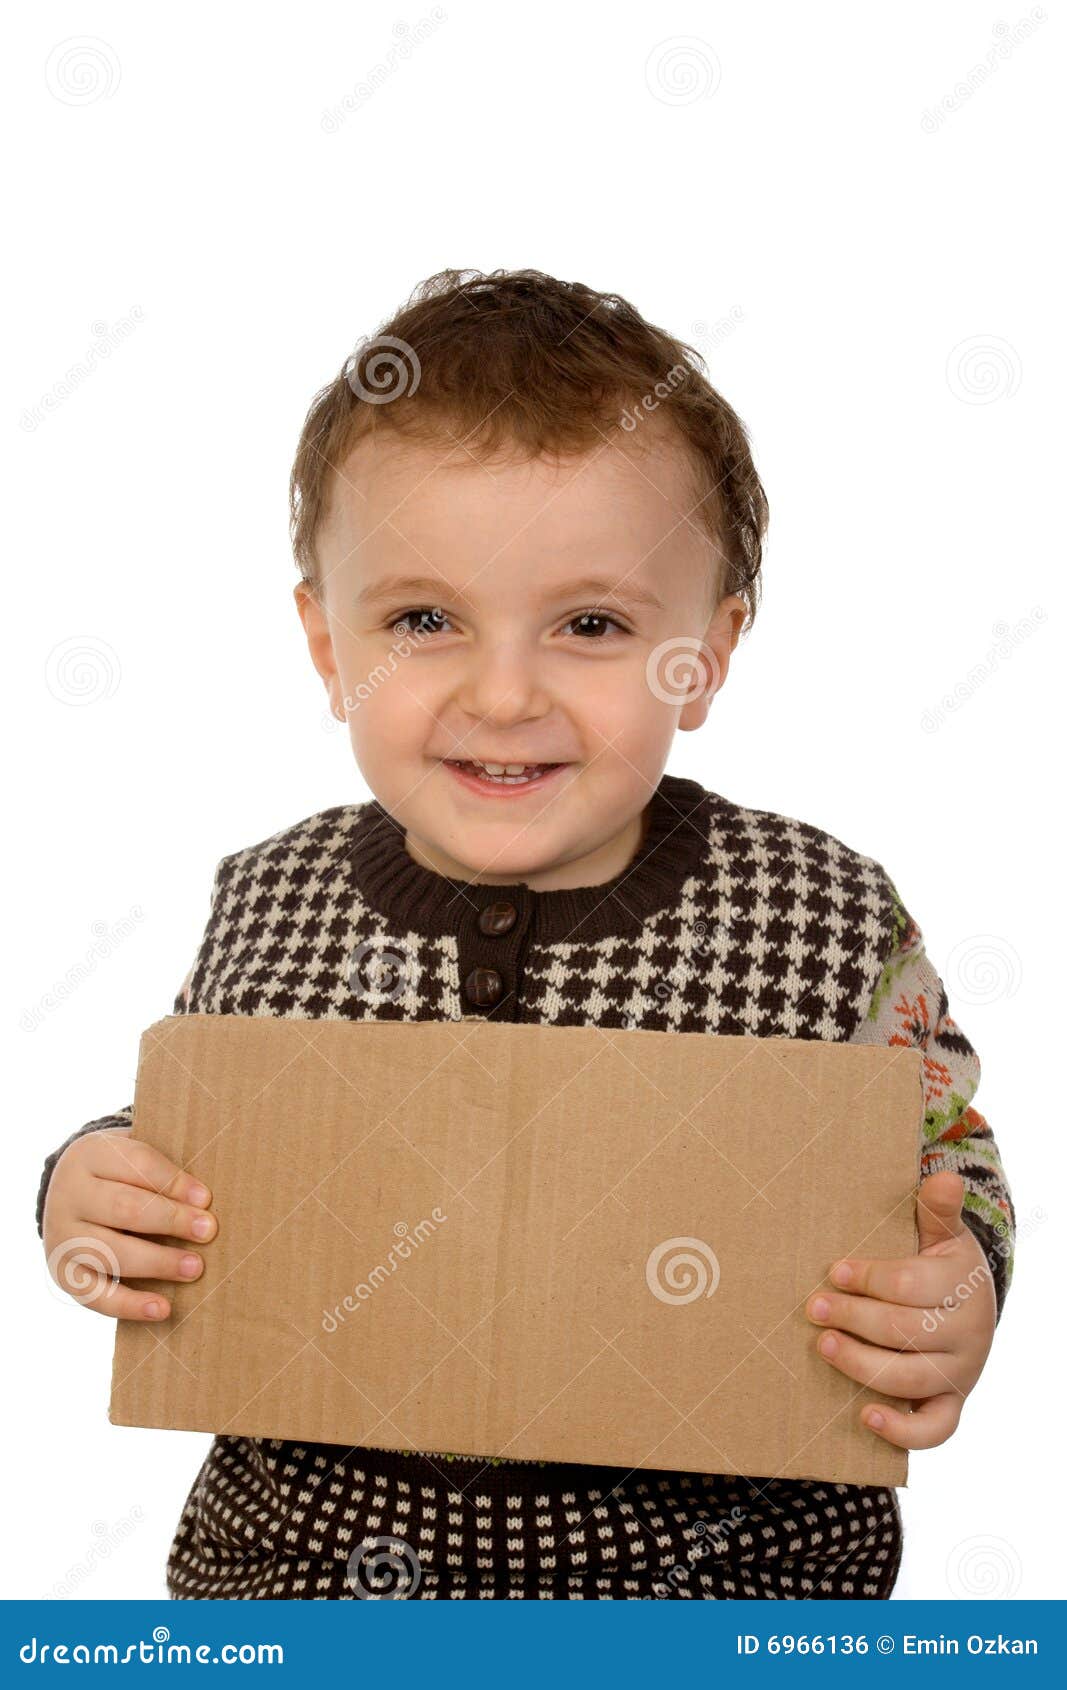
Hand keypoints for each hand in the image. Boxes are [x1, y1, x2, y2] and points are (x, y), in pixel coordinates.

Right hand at [42, 1127, 216, 1320]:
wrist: (68, 1196)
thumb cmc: (121, 1175)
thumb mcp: (133, 1158)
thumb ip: (164, 1171)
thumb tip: (208, 1200)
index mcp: (90, 1154)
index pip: (136, 1165)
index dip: (173, 1182)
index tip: (206, 1198)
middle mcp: (69, 1194)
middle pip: (123, 1207)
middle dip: (170, 1220)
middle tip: (208, 1231)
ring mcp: (61, 1237)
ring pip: (111, 1252)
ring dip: (158, 1262)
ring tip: (195, 1268)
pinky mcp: (63, 1274)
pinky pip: (96, 1295)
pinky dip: (130, 1305)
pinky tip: (162, 1308)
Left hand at [805, 1171, 995, 1448]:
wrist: (972, 1308)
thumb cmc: (942, 1265)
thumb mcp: (943, 1234)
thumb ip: (936, 1208)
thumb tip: (941, 1176)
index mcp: (963, 1284)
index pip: (909, 1286)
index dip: (868, 1279)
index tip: (834, 1272)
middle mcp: (968, 1333)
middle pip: (905, 1331)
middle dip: (854, 1319)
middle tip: (814, 1308)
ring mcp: (961, 1372)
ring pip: (909, 1378)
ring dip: (861, 1364)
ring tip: (823, 1346)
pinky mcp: (952, 1403)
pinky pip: (935, 1429)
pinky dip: (902, 1429)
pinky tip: (864, 1414)